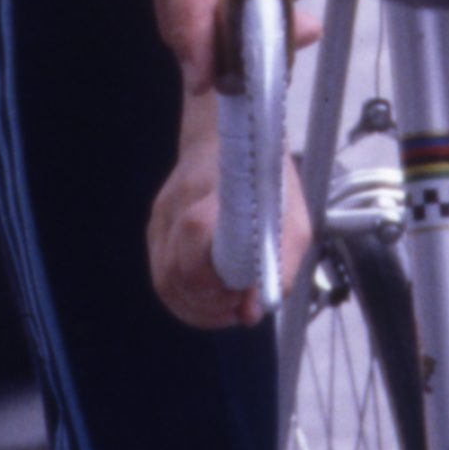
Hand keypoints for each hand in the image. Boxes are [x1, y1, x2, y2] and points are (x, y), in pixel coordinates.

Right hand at [148, 89, 312, 327]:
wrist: (232, 136)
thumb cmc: (267, 182)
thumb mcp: (293, 222)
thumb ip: (279, 270)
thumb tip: (250, 314)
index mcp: (213, 193)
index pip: (195, 237)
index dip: (214, 279)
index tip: (240, 294)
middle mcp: (179, 204)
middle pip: (175, 274)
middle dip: (209, 304)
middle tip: (238, 305)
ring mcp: (162, 216)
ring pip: (165, 283)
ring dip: (197, 308)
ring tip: (227, 306)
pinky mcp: (156, 228)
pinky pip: (163, 278)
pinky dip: (186, 299)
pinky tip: (211, 301)